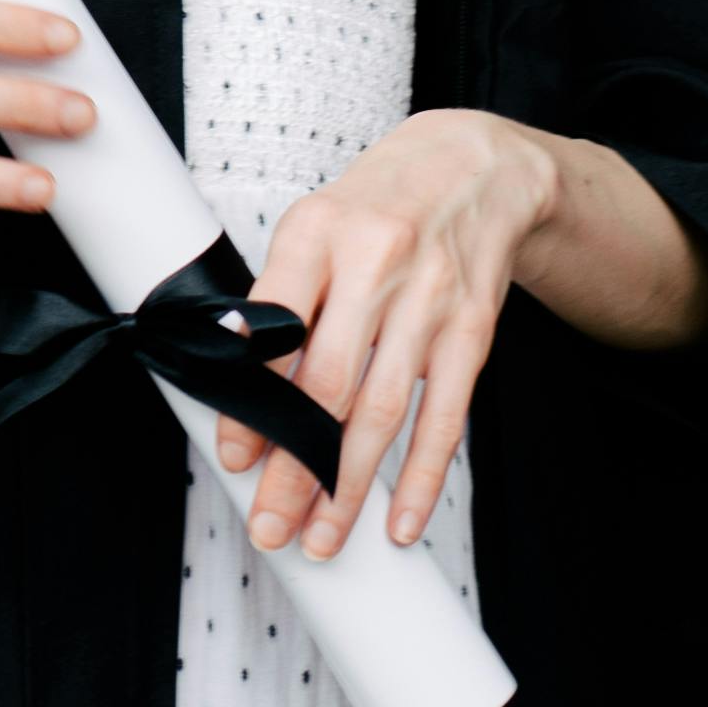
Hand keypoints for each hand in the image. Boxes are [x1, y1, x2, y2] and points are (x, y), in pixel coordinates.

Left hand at [211, 104, 562, 558]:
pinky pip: (446, 416)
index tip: (235, 459)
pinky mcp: (472, 330)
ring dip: (350, 486)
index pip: (273, 329)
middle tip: (270, 526)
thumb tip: (234, 383)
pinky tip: (399, 521)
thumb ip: (277, 299)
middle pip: (327, 385)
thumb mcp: (313, 227)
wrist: (473, 168)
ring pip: (383, 411)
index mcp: (316, 233)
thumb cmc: (375, 208)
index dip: (251, 403)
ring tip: (322, 538)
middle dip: (295, 467)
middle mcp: (375, 264)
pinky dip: (422, 476)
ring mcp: (429, 300)